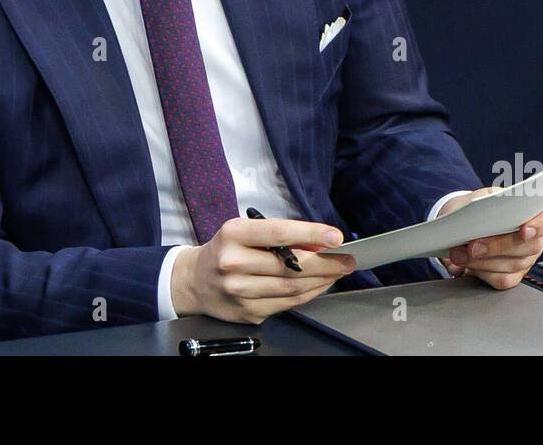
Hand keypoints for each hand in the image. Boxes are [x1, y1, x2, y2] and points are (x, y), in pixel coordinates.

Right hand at [170, 217, 356, 321]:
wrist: (195, 281)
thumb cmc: (226, 249)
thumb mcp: (245, 230)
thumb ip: (279, 235)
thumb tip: (319, 243)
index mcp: (233, 235)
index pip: (278, 234)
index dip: (310, 234)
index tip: (336, 236)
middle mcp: (234, 263)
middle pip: (291, 267)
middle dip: (326, 264)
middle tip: (348, 259)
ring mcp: (240, 292)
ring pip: (292, 288)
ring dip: (322, 280)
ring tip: (338, 271)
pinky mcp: (247, 312)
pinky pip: (287, 304)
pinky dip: (308, 294)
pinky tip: (319, 285)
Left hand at [435, 189, 542, 288]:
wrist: (463, 224)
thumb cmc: (475, 208)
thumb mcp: (478, 197)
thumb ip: (482, 203)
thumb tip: (479, 215)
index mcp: (533, 211)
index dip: (539, 223)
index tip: (524, 229)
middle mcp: (535, 236)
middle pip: (529, 246)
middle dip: (498, 246)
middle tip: (473, 246)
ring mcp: (526, 258)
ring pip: (514, 265)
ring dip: (483, 261)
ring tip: (459, 254)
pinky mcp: (514, 275)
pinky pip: (503, 279)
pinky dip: (483, 273)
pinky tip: (467, 265)